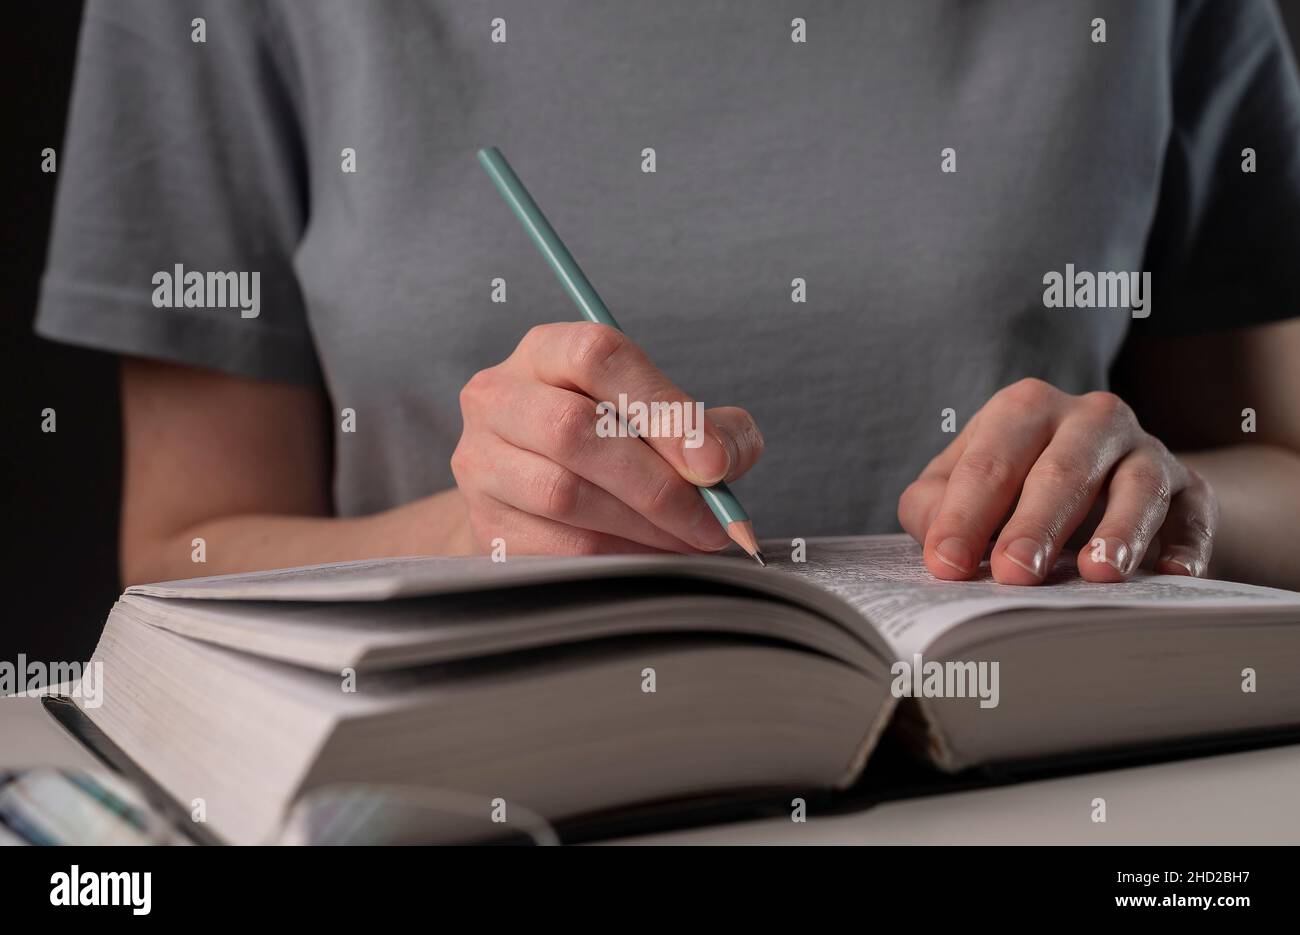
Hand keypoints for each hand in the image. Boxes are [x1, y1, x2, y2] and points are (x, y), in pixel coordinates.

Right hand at [452, 322, 763, 554]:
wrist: (545, 500)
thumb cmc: (618, 445)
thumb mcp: (666, 419)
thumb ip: (711, 429)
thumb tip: (720, 459)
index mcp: (546, 351)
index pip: (598, 357)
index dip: (662, 409)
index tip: (714, 464)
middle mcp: (498, 397)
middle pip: (572, 429)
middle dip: (656, 483)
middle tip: (711, 521)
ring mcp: (481, 462)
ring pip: (562, 494)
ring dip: (641, 526)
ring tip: (689, 541)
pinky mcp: (484, 523)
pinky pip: (555, 547)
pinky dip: (616, 557)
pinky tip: (650, 558)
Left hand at [898, 379, 1217, 583]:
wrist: (1099, 480)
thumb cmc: (1012, 487)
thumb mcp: (962, 486)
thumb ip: (933, 507)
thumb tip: (937, 546)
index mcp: (1025, 408)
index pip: (990, 462)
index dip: (965, 514)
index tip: (948, 565)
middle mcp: (1089, 418)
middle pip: (1062, 471)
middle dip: (1036, 525)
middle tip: (1014, 574)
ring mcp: (1145, 449)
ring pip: (1136, 486)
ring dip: (1118, 532)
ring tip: (1097, 575)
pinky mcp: (1189, 486)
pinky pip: (1194, 512)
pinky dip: (1187, 543)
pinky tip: (1170, 575)